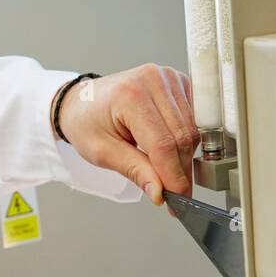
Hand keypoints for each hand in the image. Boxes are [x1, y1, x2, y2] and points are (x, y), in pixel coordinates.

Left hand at [53, 64, 197, 204]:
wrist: (81, 103)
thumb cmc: (86, 122)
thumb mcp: (102, 152)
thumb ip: (134, 170)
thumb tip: (159, 191)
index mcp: (130, 95)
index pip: (163, 143)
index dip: (172, 175)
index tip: (176, 198)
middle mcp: (152, 80)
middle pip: (182, 137)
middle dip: (180, 171)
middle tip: (174, 195)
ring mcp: (167, 78)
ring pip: (192, 130)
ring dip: (184, 158)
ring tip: (167, 174)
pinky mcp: (177, 82)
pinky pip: (194, 119)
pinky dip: (186, 141)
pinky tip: (172, 151)